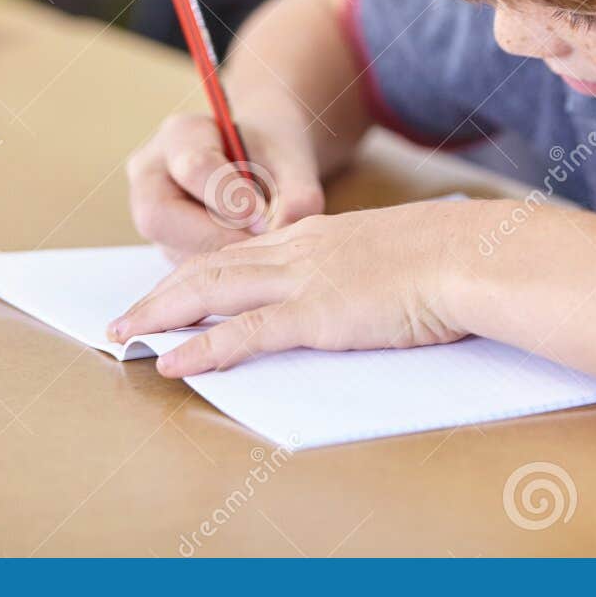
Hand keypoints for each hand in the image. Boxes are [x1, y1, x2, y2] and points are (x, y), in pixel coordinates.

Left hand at [106, 199, 492, 375]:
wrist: (472, 254)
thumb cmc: (453, 259)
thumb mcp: (400, 254)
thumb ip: (371, 268)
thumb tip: (371, 288)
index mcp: (319, 235)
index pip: (243, 252)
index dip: (200, 272)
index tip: (171, 291)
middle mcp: (299, 249)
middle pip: (211, 267)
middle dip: (161, 292)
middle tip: (125, 315)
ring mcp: (304, 279)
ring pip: (211, 292)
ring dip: (161, 314)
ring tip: (124, 334)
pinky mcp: (315, 314)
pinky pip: (244, 333)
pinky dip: (202, 348)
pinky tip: (171, 361)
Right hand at [127, 100, 324, 261]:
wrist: (264, 159)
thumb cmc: (274, 151)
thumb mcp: (293, 160)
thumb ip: (298, 192)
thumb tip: (285, 230)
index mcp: (181, 135)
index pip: (193, 167)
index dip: (228, 196)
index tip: (263, 214)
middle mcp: (152, 173)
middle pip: (159, 216)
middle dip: (211, 236)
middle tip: (258, 245)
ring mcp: (152, 213)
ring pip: (169, 248)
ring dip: (217, 261)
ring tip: (261, 255)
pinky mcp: (165, 244)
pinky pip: (181, 269)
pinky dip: (218, 274)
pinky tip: (250, 265)